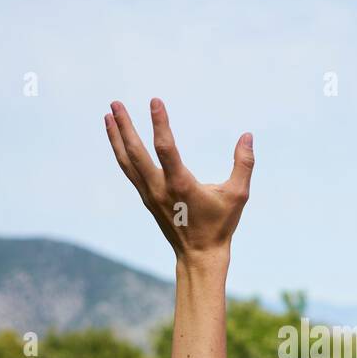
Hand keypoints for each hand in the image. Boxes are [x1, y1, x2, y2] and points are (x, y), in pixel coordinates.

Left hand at [105, 97, 253, 260]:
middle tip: (115, 103)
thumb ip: (243, 164)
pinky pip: (130, 172)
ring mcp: (150, 195)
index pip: (165, 148)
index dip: (160, 123)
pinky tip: (120, 142)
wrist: (199, 256)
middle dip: (124, 126)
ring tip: (108, 116)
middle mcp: (159, 188)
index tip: (154, 101)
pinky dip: (122, 154)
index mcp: (180, 185)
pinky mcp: (147, 199)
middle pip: (135, 152)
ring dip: (116, 138)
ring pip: (127, 162)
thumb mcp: (238, 195)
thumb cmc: (220, 225)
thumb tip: (247, 136)